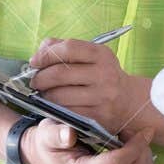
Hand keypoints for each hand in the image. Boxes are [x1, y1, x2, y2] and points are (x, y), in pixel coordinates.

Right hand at [22, 119, 155, 163]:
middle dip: (143, 150)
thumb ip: (56, 133)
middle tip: (135, 131)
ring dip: (143, 155)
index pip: (117, 163)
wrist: (46, 159)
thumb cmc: (48, 143)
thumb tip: (68, 135)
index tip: (144, 130)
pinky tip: (128, 147)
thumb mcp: (46, 133)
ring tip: (131, 138)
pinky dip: (139, 160)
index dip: (135, 146)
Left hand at [28, 37, 151, 136]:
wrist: (129, 101)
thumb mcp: (92, 56)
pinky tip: (54, 105)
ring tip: (43, 93)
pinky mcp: (97, 115)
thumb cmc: (103, 75)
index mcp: (102, 54)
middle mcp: (104, 74)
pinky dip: (54, 109)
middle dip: (40, 78)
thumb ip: (66, 48)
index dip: (46, 54)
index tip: (34, 62)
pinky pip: (66, 112)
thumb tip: (41, 50)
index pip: (68, 48)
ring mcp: (102, 96)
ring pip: (59, 95)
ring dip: (44, 95)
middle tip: (34, 81)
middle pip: (60, 73)